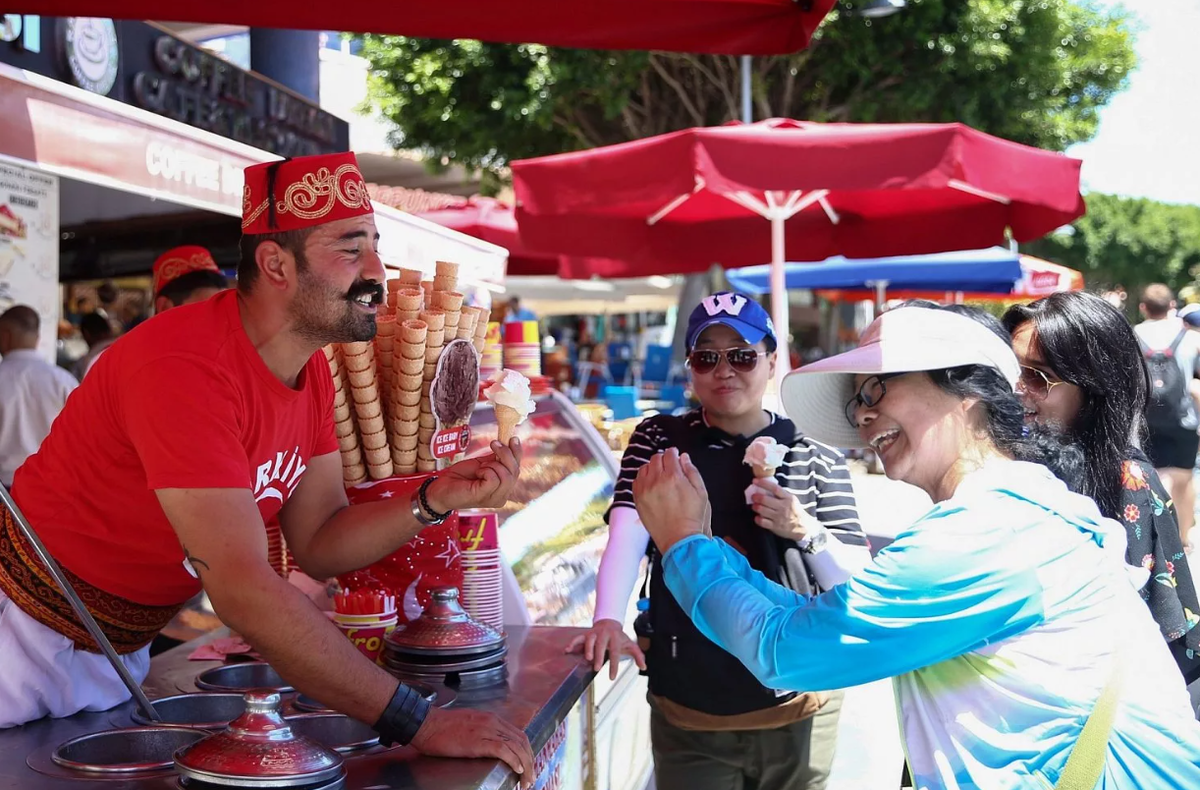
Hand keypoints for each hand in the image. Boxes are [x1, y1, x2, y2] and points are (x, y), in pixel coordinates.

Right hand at [411, 706, 534, 787]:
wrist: (426, 723)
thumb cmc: (442, 727)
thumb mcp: (469, 724)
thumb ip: (483, 731)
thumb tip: (492, 746)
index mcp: (491, 718)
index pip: (518, 734)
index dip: (526, 751)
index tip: (528, 765)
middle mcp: (492, 722)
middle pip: (521, 741)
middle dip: (530, 760)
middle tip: (531, 777)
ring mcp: (486, 730)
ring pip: (516, 746)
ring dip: (525, 765)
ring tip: (527, 780)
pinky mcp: (478, 741)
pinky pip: (503, 750)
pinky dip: (514, 760)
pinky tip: (518, 769)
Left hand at [427, 439, 521, 512]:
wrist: (440, 488)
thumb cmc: (460, 477)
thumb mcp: (481, 463)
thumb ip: (496, 458)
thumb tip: (507, 443)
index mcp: (503, 488)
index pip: (517, 469)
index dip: (517, 453)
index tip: (513, 438)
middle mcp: (503, 496)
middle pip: (515, 472)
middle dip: (506, 453)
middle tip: (493, 443)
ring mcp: (495, 499)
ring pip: (506, 475)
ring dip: (492, 464)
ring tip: (480, 466)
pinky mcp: (485, 497)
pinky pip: (494, 478)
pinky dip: (485, 470)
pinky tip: (477, 473)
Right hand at [565, 618, 646, 679]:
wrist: (609, 622)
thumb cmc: (620, 637)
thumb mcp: (630, 644)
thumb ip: (638, 655)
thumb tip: (644, 667)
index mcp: (616, 637)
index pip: (615, 651)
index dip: (614, 664)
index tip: (612, 676)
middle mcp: (604, 634)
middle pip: (601, 644)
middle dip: (598, 656)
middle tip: (596, 668)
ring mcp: (594, 634)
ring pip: (589, 639)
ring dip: (587, 648)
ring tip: (587, 658)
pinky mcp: (586, 634)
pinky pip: (578, 638)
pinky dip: (572, 643)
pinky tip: (567, 650)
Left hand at [633, 448, 708, 554]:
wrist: (680, 539)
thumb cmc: (693, 517)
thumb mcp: (701, 492)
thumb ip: (692, 471)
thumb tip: (684, 457)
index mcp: (674, 476)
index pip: (670, 454)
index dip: (674, 453)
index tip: (676, 456)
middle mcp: (656, 480)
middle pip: (656, 458)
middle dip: (664, 459)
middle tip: (669, 466)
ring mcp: (645, 490)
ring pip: (644, 468)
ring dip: (652, 468)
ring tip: (660, 475)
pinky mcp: (638, 500)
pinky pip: (637, 481)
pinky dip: (643, 479)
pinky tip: (651, 484)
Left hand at [750, 478, 819, 540]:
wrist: (803, 527)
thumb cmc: (795, 511)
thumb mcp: (791, 500)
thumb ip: (781, 494)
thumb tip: (766, 487)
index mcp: (788, 498)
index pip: (775, 488)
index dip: (764, 484)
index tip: (755, 481)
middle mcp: (783, 507)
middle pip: (765, 499)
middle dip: (756, 497)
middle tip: (753, 496)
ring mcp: (779, 517)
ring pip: (762, 510)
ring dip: (755, 507)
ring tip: (755, 506)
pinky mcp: (775, 527)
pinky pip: (762, 522)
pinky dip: (757, 519)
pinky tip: (757, 517)